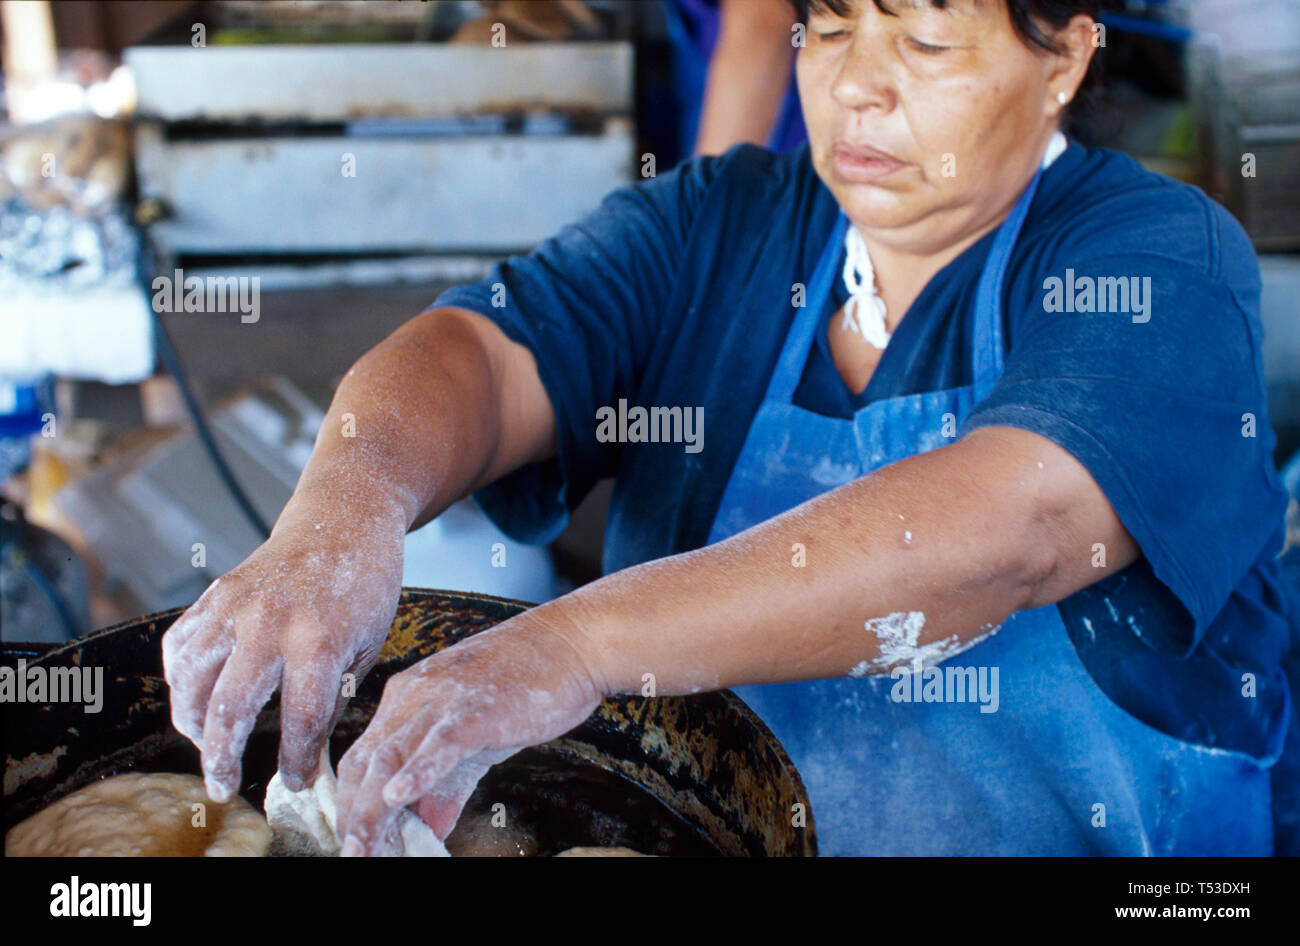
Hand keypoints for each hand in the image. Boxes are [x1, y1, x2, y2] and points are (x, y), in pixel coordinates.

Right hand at [161, 501, 406, 801]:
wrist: (343, 519)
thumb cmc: (364, 585)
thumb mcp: (368, 645)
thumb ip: (334, 697)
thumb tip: (307, 753)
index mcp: (320, 640)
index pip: (301, 720)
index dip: (296, 761)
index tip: (296, 782)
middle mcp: (270, 623)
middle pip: (230, 710)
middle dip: (222, 759)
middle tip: (223, 788)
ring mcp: (235, 606)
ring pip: (190, 681)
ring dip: (192, 724)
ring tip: (208, 747)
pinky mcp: (214, 594)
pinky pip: (179, 646)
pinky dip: (179, 680)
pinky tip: (197, 699)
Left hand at [334, 612, 603, 855]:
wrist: (572, 642)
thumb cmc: (529, 684)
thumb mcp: (477, 738)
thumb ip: (447, 783)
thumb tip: (430, 828)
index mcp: (409, 698)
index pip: (364, 759)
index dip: (353, 804)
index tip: (355, 839)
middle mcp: (414, 695)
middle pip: (364, 763)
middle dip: (352, 815)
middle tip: (351, 855)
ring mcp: (442, 700)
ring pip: (390, 757)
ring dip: (371, 810)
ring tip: (362, 848)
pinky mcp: (476, 708)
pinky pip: (438, 743)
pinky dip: (416, 772)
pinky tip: (399, 797)